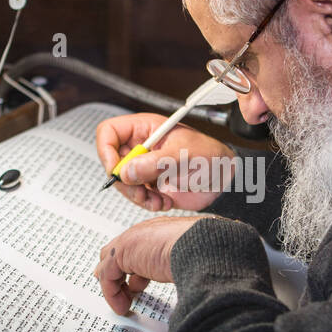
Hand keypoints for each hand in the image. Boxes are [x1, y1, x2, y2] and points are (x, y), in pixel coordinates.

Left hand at [94, 216, 204, 314]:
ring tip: (122, 304)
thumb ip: (185, 267)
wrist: (205, 245)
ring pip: (111, 263)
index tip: (138, 285)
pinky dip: (112, 293)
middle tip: (127, 294)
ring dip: (115, 286)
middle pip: (121, 252)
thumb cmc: (208, 251)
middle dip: (121, 274)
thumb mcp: (194, 261)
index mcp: (166, 231)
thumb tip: (194, 287)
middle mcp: (148, 231)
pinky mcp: (122, 251)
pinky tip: (121, 306)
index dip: (138, 268)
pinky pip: (108, 275)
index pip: (142, 247)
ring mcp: (134, 239)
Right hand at [96, 112, 235, 211]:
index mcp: (146, 128)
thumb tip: (126, 171)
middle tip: (140, 190)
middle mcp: (142, 146)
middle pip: (112, 162)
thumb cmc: (212, 156)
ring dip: (137, 196)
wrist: (226, 180)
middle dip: (124, 181)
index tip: (116, 169)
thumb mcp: (184, 154)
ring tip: (157, 199)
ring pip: (122, 183)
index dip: (106, 150)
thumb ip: (155, 162)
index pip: (109, 132)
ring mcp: (144, 166)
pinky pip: (136, 195)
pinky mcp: (150, 184)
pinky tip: (164, 201)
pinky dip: (147, 203)